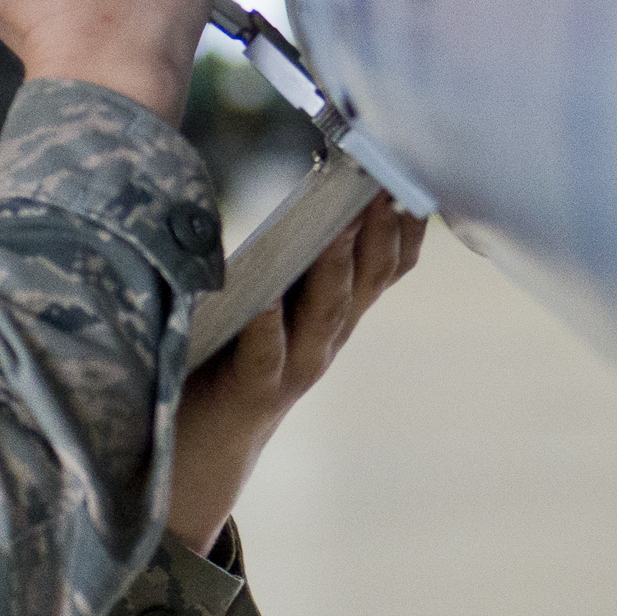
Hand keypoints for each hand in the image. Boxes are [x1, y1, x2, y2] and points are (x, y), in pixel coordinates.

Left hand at [167, 193, 426, 554]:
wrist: (206, 444)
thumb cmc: (235, 354)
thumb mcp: (276, 297)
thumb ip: (292, 252)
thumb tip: (304, 182)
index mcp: (338, 310)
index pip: (388, 262)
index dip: (405, 221)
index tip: (411, 172)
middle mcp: (329, 337)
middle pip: (368, 279)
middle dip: (378, 228)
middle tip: (381, 181)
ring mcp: (298, 366)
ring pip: (328, 314)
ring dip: (336, 267)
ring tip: (336, 226)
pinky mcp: (255, 390)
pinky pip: (266, 356)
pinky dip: (269, 328)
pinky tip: (266, 300)